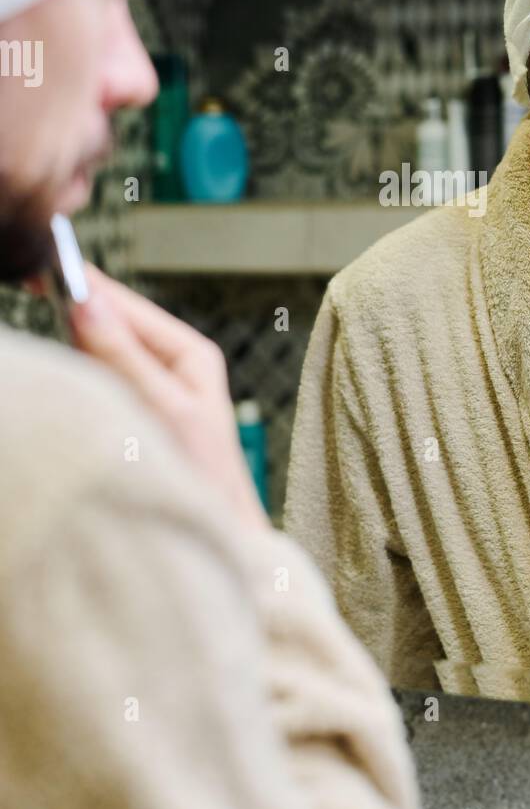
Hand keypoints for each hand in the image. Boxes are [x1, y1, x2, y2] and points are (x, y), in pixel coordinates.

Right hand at [54, 264, 268, 529]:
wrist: (217, 542)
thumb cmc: (204, 481)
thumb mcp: (163, 410)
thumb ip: (122, 356)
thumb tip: (84, 302)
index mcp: (190, 355)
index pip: (129, 306)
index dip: (89, 286)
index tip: (48, 266)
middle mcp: (170, 369)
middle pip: (111, 327)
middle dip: (74, 312)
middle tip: (33, 288)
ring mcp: (149, 395)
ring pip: (98, 356)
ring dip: (72, 346)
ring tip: (41, 323)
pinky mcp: (131, 421)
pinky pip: (96, 386)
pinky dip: (76, 379)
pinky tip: (59, 375)